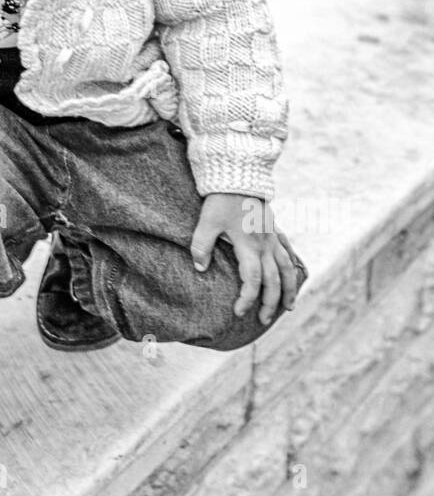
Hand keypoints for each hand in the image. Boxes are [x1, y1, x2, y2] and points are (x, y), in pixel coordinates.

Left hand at [190, 192, 297, 325]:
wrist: (238, 174)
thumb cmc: (220, 199)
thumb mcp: (206, 222)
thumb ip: (201, 246)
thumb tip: (200, 269)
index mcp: (248, 245)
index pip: (253, 281)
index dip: (247, 299)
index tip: (238, 312)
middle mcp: (265, 244)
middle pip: (273, 281)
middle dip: (270, 303)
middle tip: (263, 321)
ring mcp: (273, 237)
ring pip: (287, 268)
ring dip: (289, 289)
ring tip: (289, 307)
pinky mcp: (275, 228)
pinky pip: (288, 250)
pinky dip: (293, 265)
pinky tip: (295, 275)